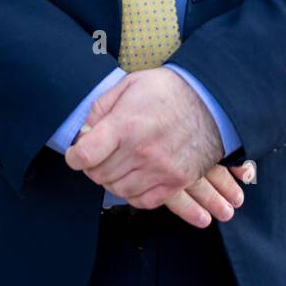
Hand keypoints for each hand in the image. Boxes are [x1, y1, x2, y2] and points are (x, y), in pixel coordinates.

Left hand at [64, 68, 250, 227]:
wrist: (212, 101)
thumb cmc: (167, 90)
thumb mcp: (129, 85)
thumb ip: (101, 108)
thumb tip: (84, 133)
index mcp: (126, 125)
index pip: (84, 155)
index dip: (74, 156)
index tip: (76, 153)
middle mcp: (142, 151)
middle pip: (99, 175)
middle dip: (93, 166)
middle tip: (99, 155)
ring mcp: (160, 169)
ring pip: (118, 190)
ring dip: (112, 180)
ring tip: (118, 164)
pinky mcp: (177, 181)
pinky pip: (143, 201)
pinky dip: (133, 193)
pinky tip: (134, 177)